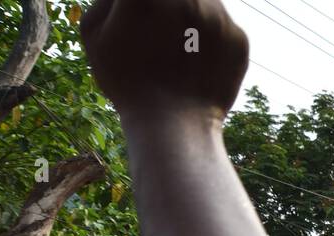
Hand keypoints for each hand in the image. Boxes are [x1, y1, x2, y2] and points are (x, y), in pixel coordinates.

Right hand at [82, 0, 249, 119]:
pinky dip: (212, 38)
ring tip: (180, 48)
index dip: (139, 5)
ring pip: (204, 1)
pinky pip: (223, 25)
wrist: (173, 126)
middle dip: (166, 7)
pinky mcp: (239, 38)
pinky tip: (197, 63)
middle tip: (160, 32)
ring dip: (191, 14)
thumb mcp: (94, 31)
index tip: (139, 16)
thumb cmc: (127, 80)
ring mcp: (218, 16)